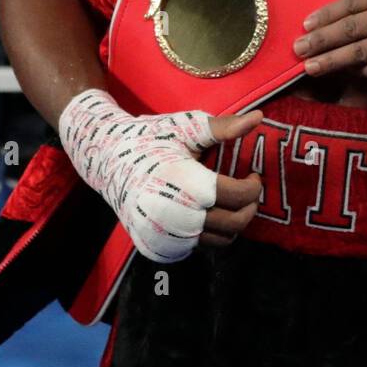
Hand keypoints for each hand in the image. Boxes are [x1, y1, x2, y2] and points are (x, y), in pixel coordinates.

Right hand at [58, 89, 263, 262]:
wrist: (107, 160)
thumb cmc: (150, 138)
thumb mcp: (186, 127)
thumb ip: (223, 127)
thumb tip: (259, 118)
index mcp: (184, 183)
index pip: (237, 196)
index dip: (253, 187)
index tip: (252, 176)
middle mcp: (174, 216)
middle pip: (234, 223)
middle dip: (249, 207)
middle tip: (246, 191)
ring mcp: (164, 236)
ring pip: (218, 241)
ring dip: (231, 223)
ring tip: (227, 202)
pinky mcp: (157, 248)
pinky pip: (196, 248)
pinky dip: (207, 233)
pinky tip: (203, 212)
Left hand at [293, 0, 366, 78]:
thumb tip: (352, 6)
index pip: (353, 2)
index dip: (327, 13)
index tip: (306, 24)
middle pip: (351, 27)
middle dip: (322, 39)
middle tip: (299, 48)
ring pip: (360, 51)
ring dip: (332, 60)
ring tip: (310, 67)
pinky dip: (360, 72)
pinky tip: (344, 75)